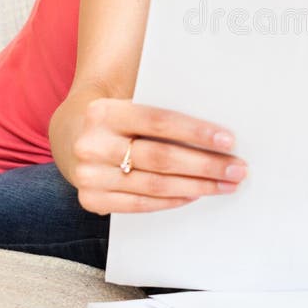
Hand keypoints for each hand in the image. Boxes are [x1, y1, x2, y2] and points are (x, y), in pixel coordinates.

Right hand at [71, 98, 247, 213]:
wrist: (70, 133)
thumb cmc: (117, 116)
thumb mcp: (130, 102)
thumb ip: (162, 111)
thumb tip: (216, 130)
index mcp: (104, 112)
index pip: (159, 121)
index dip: (195, 132)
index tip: (228, 140)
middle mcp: (91, 144)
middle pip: (160, 158)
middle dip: (205, 165)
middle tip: (237, 168)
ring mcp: (88, 176)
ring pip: (154, 185)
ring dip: (197, 186)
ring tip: (225, 184)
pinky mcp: (90, 199)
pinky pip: (139, 205)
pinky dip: (171, 200)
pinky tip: (195, 194)